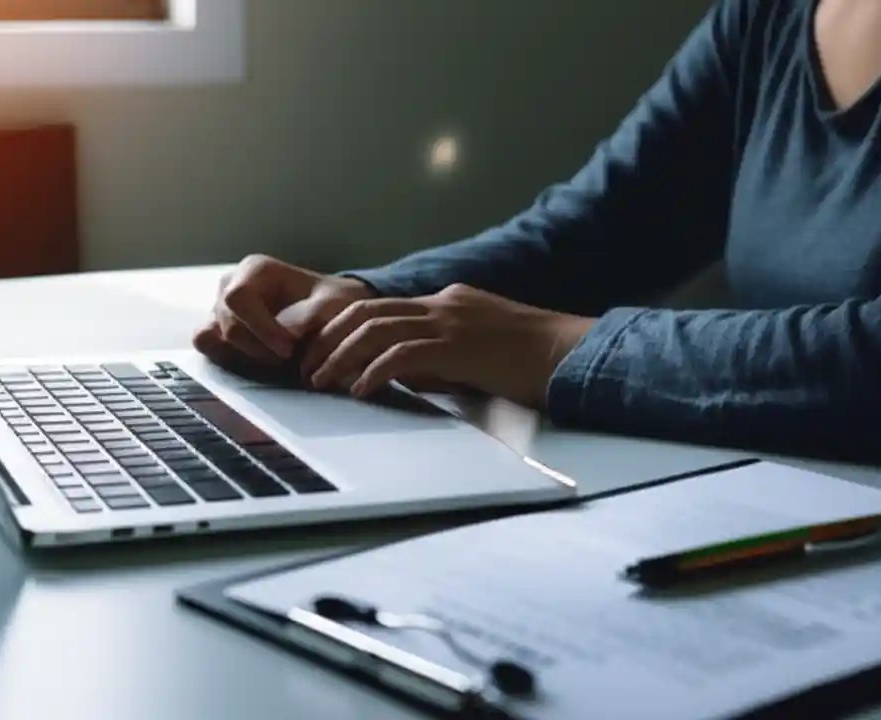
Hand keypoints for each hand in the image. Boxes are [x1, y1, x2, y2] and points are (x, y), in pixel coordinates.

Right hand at [193, 254, 375, 367]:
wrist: (329, 313)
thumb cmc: (331, 303)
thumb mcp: (333, 303)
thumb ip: (312, 315)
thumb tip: (290, 334)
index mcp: (255, 269)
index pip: (239, 298)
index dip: (261, 329)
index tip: (289, 349)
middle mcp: (230, 286)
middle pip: (227, 324)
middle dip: (258, 348)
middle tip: (289, 360)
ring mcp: (219, 309)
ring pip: (209, 337)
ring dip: (242, 356)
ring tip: (275, 362)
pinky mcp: (216, 332)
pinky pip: (207, 347)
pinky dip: (227, 359)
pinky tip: (258, 364)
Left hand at [300, 283, 594, 407]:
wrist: (572, 354)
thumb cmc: (534, 360)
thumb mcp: (479, 352)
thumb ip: (441, 356)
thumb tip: (405, 375)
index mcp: (447, 301)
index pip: (380, 305)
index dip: (343, 327)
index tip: (321, 351)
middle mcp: (442, 303)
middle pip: (366, 311)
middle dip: (329, 339)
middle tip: (308, 367)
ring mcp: (450, 321)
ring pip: (375, 329)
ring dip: (340, 356)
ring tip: (321, 381)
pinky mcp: (458, 346)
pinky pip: (402, 354)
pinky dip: (373, 371)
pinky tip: (359, 390)